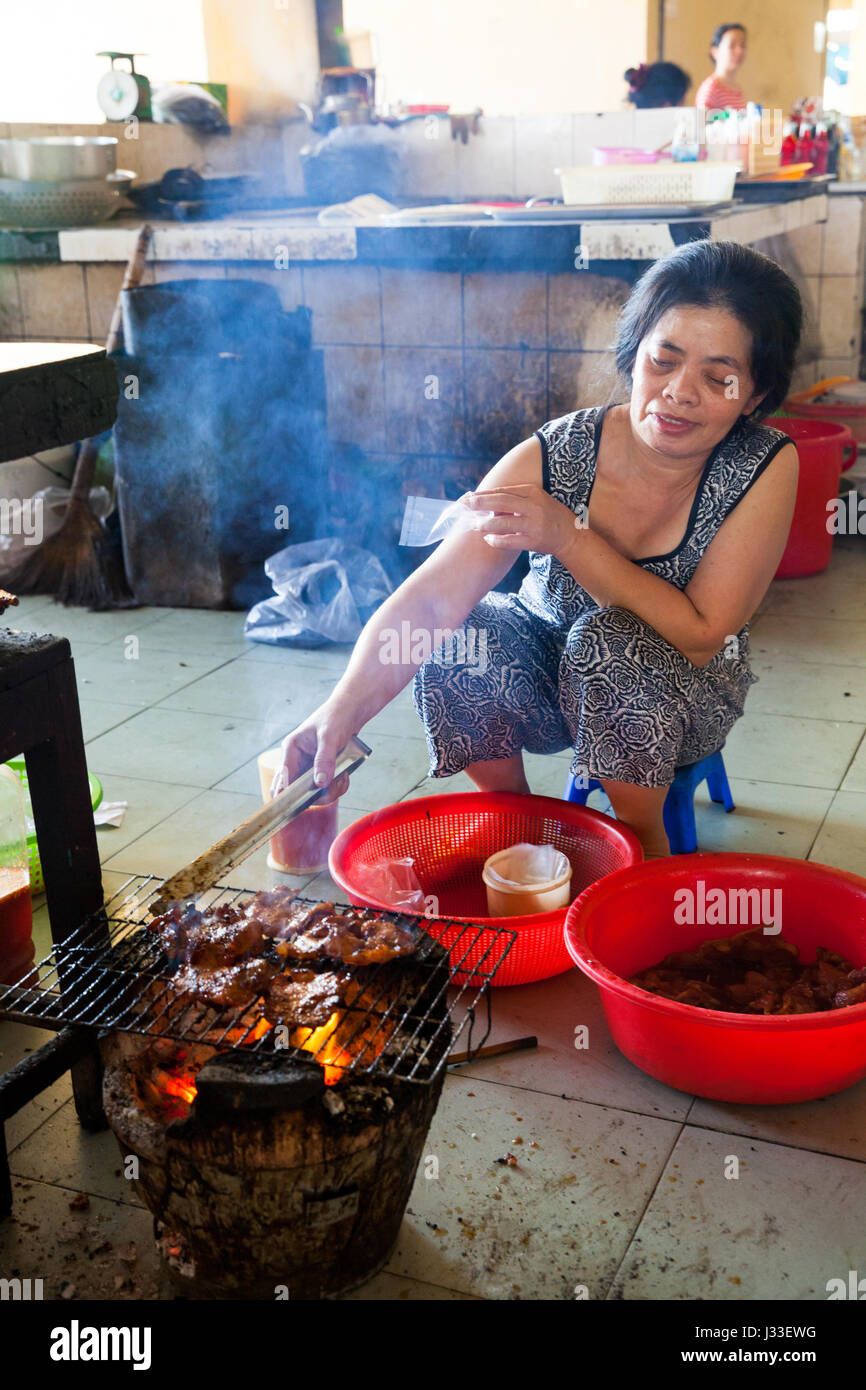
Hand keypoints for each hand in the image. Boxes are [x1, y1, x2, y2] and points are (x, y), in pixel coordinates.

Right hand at [269, 701, 355, 801]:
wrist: (350, 711)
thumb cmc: (336, 717)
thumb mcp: (330, 736)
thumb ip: (324, 759)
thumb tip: (320, 785)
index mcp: (291, 749)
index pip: (283, 778)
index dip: (288, 796)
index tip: (300, 806)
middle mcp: (296, 761)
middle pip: (297, 791)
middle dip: (317, 794)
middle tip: (335, 785)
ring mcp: (308, 767)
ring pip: (314, 793)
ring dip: (331, 790)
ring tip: (344, 776)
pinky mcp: (320, 771)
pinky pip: (326, 789)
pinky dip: (337, 786)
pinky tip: (345, 775)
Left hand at [460, 483, 584, 558]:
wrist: (570, 536)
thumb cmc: (548, 516)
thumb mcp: (535, 500)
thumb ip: (514, 499)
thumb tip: (486, 502)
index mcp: (533, 492)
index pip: (503, 491)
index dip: (484, 494)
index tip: (468, 496)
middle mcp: (533, 506)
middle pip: (500, 502)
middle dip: (479, 503)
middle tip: (463, 505)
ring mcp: (534, 524)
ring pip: (503, 522)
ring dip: (486, 524)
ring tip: (475, 525)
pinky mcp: (534, 541)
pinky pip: (510, 540)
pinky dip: (497, 540)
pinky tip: (488, 539)